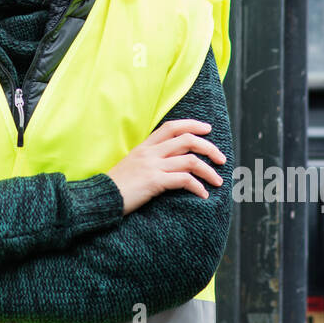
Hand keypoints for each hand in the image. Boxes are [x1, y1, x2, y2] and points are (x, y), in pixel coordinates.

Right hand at [105, 119, 226, 214]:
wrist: (102, 198)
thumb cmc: (118, 185)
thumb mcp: (132, 164)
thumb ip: (150, 158)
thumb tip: (171, 160)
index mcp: (145, 146)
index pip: (172, 126)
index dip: (192, 125)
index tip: (207, 130)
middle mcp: (150, 152)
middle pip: (187, 140)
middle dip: (209, 147)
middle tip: (221, 158)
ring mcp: (152, 166)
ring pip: (190, 160)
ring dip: (208, 171)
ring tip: (217, 181)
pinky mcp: (154, 181)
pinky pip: (184, 180)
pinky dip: (198, 187)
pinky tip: (203, 195)